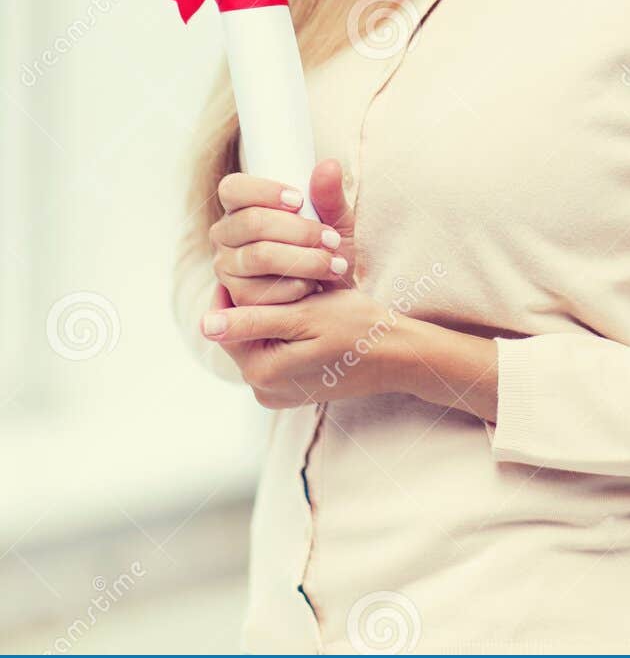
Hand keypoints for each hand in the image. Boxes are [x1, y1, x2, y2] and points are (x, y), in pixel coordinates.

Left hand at [200, 285, 402, 408]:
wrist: (397, 355)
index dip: (242, 287)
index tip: (262, 264)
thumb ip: (253, 321)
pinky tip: (309, 318)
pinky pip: (276, 353)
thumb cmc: (357, 327)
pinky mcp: (292, 390)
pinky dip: (287, 332)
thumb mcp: (305, 315)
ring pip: (259, 340)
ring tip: (303, 297)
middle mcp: (263, 390)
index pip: (227, 321)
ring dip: (274, 315)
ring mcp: (277, 393)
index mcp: (261, 372)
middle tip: (290, 279)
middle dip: (260, 302)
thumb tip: (204, 326)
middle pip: (243, 332)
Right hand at [209, 159, 356, 306]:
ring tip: (333, 263)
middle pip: (253, 222)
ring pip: (260, 256)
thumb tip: (329, 166)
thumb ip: (329, 193)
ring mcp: (227, 266)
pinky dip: (296, 286)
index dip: (265, 191)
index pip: (234, 188)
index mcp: (241, 205)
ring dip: (303, 260)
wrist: (331, 290)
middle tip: (332, 240)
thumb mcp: (334, 217)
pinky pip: (263, 290)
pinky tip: (314, 285)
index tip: (299, 200)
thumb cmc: (325, 245)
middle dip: (299, 231)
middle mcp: (226, 233)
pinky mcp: (237, 296)